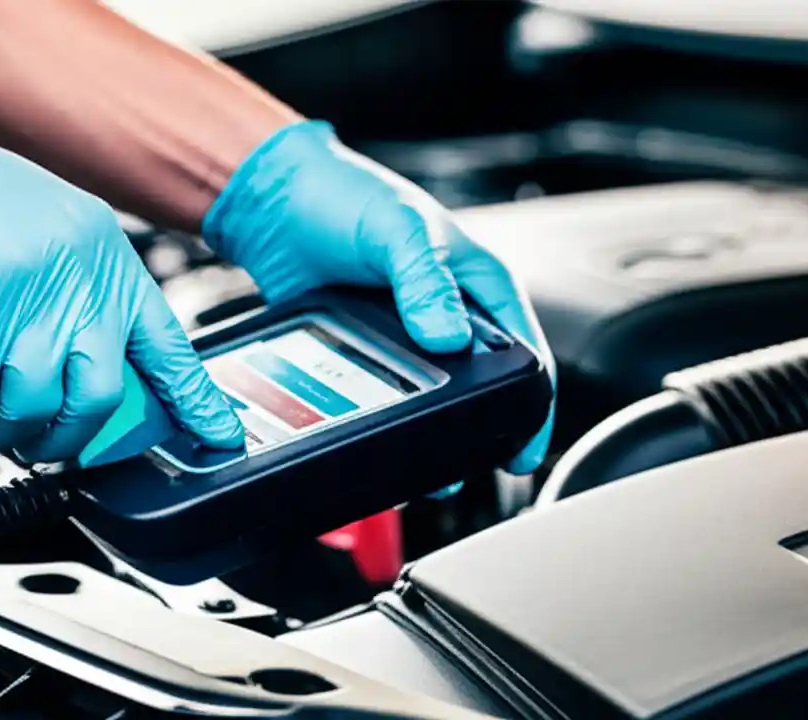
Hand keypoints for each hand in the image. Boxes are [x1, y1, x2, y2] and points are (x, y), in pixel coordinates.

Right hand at [0, 12, 241, 461]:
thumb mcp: (39, 229)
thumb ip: (71, 290)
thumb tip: (81, 367)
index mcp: (103, 255)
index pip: (166, 343)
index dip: (194, 400)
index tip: (219, 437)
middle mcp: (75, 278)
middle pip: (102, 398)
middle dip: (71, 438)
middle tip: (43, 440)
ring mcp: (22, 299)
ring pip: (36, 411)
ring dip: (5, 428)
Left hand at [203, 122, 553, 472]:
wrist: (272, 198)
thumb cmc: (343, 194)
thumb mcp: (396, 230)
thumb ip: (426, 281)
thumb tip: (449, 338)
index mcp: (477, 283)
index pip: (527, 353)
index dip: (534, 408)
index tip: (523, 454)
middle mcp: (450, 313)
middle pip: (483, 388)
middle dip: (482, 435)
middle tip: (468, 473)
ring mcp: (408, 336)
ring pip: (435, 400)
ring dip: (433, 438)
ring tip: (424, 478)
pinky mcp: (367, 350)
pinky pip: (387, 397)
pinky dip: (388, 425)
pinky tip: (377, 450)